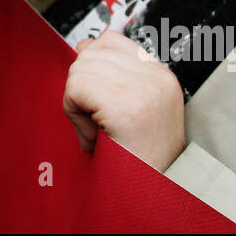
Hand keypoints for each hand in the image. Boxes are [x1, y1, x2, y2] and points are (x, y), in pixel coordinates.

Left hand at [63, 28, 185, 171]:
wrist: (151, 195)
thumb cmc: (137, 158)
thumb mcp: (129, 107)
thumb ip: (109, 73)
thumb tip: (83, 45)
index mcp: (161, 75)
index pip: (111, 40)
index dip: (93, 65)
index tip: (98, 97)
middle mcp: (156, 77)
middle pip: (91, 54)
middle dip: (83, 87)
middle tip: (98, 121)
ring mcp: (143, 89)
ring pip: (79, 69)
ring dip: (78, 103)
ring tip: (98, 129)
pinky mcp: (125, 105)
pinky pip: (75, 88)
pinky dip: (74, 113)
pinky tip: (94, 133)